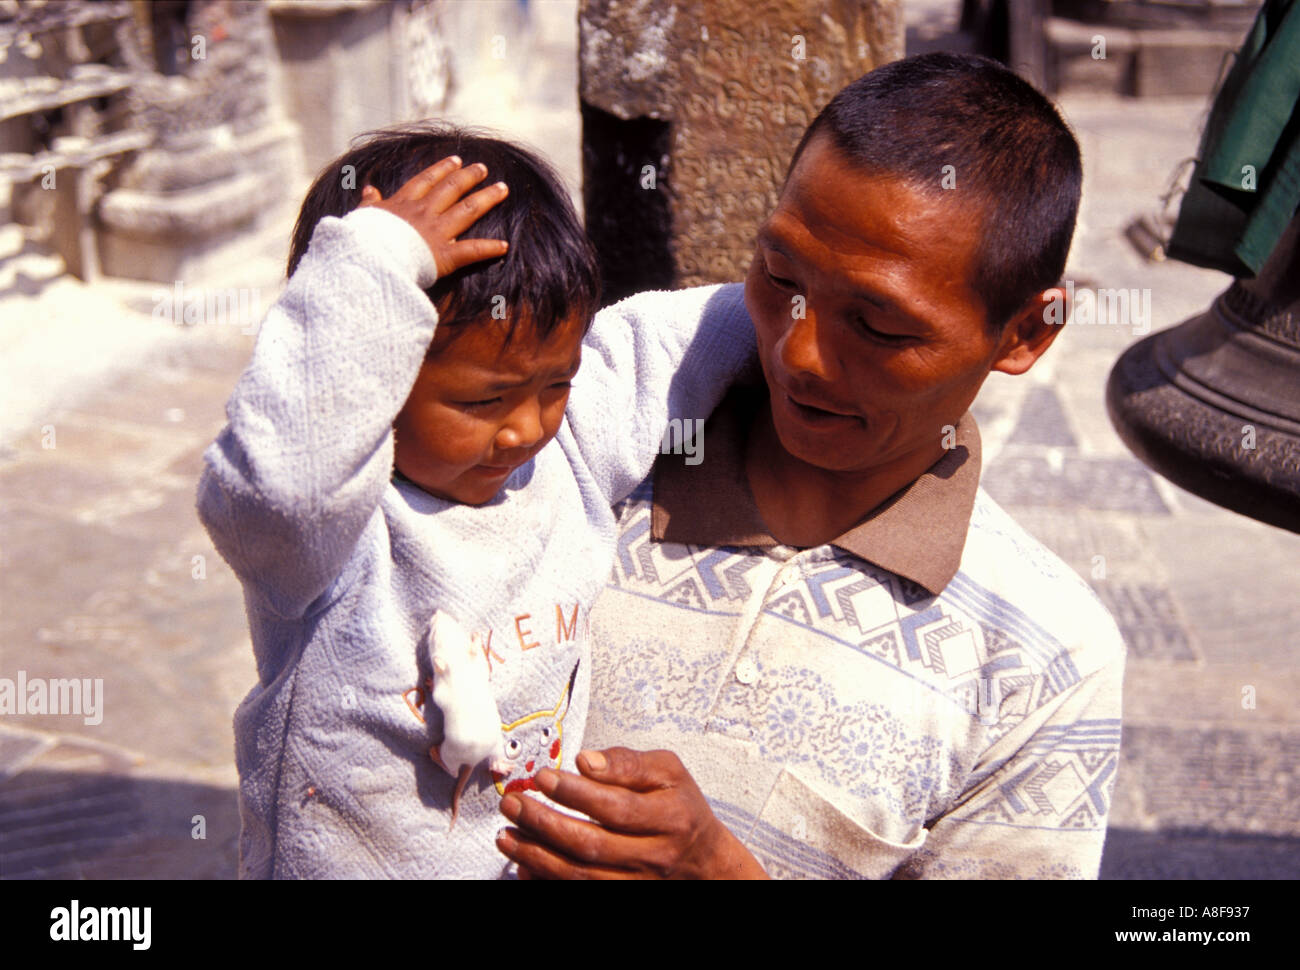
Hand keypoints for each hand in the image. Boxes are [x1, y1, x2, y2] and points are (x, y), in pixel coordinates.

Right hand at [357, 156, 508, 278]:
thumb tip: (369, 190)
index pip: (426, 180)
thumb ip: (370, 203)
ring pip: (468, 210)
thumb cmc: (363, 240)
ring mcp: (437, 232)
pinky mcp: (446, 256)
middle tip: (483, 168)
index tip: (456, 160)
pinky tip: (505, 246)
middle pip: (452, 189)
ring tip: (502, 188)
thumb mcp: (363, 217)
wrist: (369, 259)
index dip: (442, 169)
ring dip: (487, 198)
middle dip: (469, 177)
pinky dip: (490, 249)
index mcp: (404, 203)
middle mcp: (424, 213)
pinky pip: (473, 250)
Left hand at [496, 747, 768, 878]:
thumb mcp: (668, 772)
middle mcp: (654, 856)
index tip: (542, 777)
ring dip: (536, 856)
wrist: (701, 860)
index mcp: (669, 817)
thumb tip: (584, 761)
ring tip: (506, 834)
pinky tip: (523, 865)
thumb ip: (627, 763)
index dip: (575, 793)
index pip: (615, 807)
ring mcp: (636, 882)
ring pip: (580, 875)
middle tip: (513, 803)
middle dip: (544, 823)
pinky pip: (579, 894)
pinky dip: (546, 881)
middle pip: (591, 844)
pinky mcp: (622, 895)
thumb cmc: (679, 808)